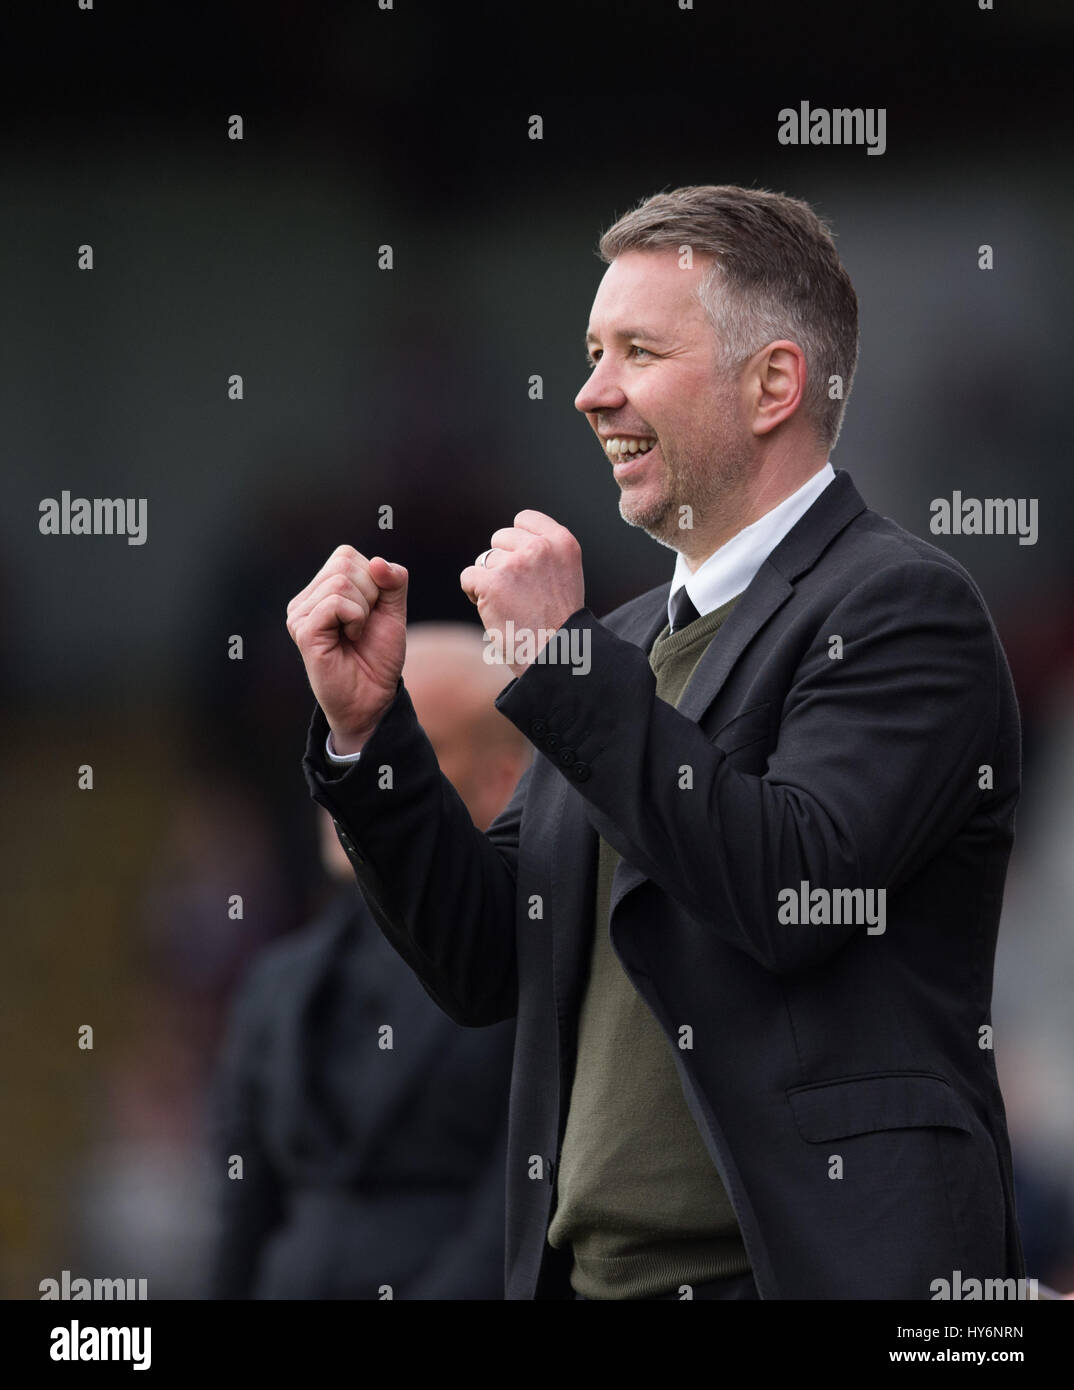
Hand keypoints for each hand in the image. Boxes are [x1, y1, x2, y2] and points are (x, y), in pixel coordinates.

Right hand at [286, 546, 407, 752]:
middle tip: (363, 625)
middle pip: (344, 564)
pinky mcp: (303, 631)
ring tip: (355, 634)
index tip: (371, 611)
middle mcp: (305, 600)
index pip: (346, 555)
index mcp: (321, 590)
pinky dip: (356, 619)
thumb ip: (393, 581)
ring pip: (341, 582)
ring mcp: (300, 615)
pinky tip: (349, 639)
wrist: (372, 697)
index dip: (372, 579)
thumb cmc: (378, 657)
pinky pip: (336, 603)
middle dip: (370, 593)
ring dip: (363, 610)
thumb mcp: (394, 611)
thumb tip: (378, 561)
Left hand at [460, 510, 584, 677]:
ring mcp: (515, 564)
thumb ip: (544, 555)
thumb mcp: (565, 577)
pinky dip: (474, 594)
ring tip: (509, 606)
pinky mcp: (492, 583)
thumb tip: (509, 544)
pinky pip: (468, 577)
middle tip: (517, 593)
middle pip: (501, 538)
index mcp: (563, 543)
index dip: (516, 542)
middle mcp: (540, 548)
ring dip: (489, 581)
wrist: (556, 657)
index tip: (522, 565)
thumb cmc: (559, 625)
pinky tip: (492, 610)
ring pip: (484, 560)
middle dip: (502, 562)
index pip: (524, 519)